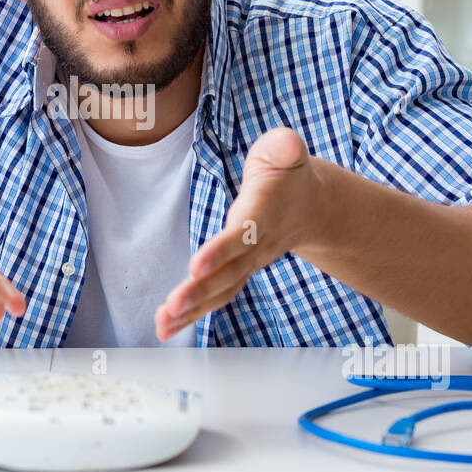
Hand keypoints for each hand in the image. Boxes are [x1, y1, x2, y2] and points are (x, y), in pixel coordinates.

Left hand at [155, 127, 318, 339]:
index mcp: (264, 214)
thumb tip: (286, 144)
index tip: (196, 266)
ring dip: (191, 311)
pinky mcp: (237, 273)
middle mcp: (257, 246)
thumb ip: (283, 147)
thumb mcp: (286, 150)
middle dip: (200, 292)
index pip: (242, 236)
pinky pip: (215, 297)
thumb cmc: (287, 171)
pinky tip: (166, 325)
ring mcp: (248, 264)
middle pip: (229, 273)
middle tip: (171, 307)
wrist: (309, 205)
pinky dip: (191, 314)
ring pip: (221, 292)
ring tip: (162, 326)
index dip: (221, 251)